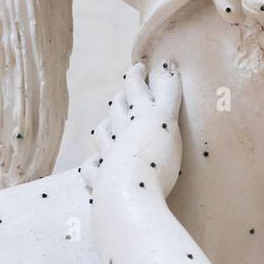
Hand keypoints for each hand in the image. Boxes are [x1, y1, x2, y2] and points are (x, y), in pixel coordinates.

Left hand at [81, 62, 182, 197]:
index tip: (139, 66)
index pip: (136, 91)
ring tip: (108, 123)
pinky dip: (93, 163)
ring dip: (106, 125)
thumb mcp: (166, 121)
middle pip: (118, 110)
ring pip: (103, 135)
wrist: (129, 197)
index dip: (137, 76)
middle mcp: (121, 134)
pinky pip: (93, 169)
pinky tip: (95, 163)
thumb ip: (168, 94)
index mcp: (139, 119)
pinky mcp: (103, 181)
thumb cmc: (155, 160)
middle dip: (122, 97)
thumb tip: (169, 67)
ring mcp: (110, 157)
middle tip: (126, 90)